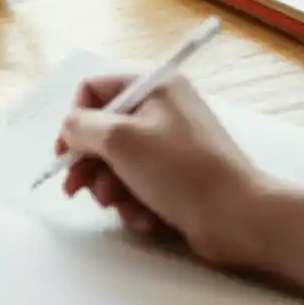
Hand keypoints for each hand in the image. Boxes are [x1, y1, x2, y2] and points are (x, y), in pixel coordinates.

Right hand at [56, 75, 265, 265]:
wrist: (239, 217)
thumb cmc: (179, 169)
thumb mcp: (119, 139)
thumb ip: (81, 127)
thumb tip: (69, 129)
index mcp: (154, 87)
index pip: (94, 90)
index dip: (74, 121)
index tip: (65, 153)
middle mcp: (163, 110)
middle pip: (103, 131)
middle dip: (89, 164)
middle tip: (77, 189)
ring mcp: (172, 145)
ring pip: (117, 163)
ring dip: (110, 188)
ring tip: (119, 206)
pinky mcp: (178, 177)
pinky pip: (139, 184)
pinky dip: (134, 202)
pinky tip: (144, 217)